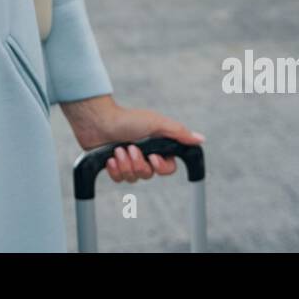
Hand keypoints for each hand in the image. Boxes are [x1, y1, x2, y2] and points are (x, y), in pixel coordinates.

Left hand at [60, 95, 203, 183]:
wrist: (98, 121)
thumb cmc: (127, 119)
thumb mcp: (157, 123)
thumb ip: (179, 133)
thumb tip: (200, 139)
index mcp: (156, 146)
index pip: (168, 168)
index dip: (161, 167)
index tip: (152, 158)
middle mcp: (143, 154)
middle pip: (149, 175)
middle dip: (138, 164)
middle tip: (130, 149)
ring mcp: (128, 160)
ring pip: (133, 178)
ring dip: (125, 164)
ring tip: (117, 149)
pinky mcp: (113, 165)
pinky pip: (119, 179)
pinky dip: (114, 169)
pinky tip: (109, 158)